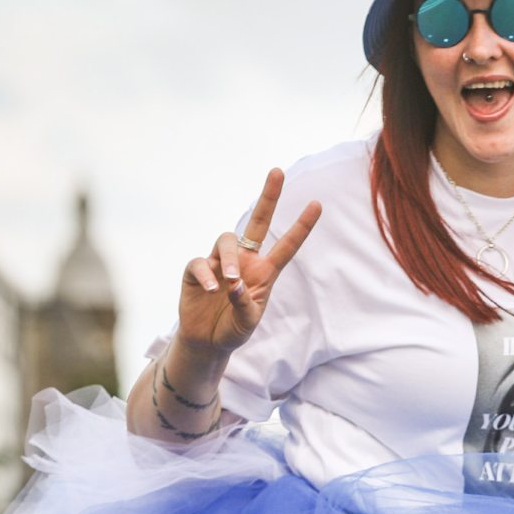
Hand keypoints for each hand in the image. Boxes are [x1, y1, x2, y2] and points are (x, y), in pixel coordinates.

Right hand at [177, 168, 321, 354]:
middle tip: (278, 171)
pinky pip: (200, 262)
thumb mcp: (247, 323)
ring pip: (227, 240)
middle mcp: (244, 261)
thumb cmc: (232, 330)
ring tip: (231, 280)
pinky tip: (211, 289)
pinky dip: (206, 273)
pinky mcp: (196, 270)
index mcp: (264, 272)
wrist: (206, 341)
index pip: (286, 246)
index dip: (301, 227)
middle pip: (258, 221)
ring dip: (230, 259)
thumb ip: (245, 305)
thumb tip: (233, 283)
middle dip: (269, 197)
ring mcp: (219, 262)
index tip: (317, 205)